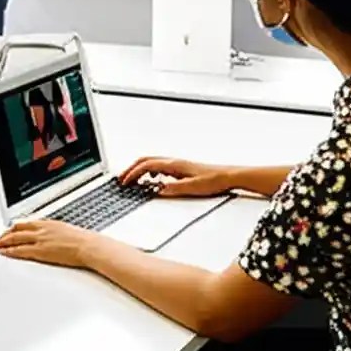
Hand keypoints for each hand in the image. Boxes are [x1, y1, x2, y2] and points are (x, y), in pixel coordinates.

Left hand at [0, 219, 114, 268]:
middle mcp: (42, 229)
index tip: (9, 230)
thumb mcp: (67, 231)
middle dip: (5, 234)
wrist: (88, 246)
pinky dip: (9, 251)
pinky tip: (3, 252)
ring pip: (15, 238)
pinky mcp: (40, 251)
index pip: (26, 223)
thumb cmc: (83, 241)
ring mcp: (40, 239)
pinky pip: (20, 250)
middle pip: (17, 229)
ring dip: (3, 241)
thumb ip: (56, 233)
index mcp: (48, 223)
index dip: (14, 227)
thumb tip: (54, 237)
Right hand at [118, 157, 233, 197]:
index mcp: (173, 165)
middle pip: (145, 160)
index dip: (133, 173)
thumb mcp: (192, 188)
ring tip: (133, 179)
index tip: (124, 182)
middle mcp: (174, 162)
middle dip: (131, 169)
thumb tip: (156, 191)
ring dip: (139, 169)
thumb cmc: (213, 180)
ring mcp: (177, 164)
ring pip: (152, 162)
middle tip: (122, 179)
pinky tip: (153, 179)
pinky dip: (150, 170)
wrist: (228, 176)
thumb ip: (173, 189)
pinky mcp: (182, 168)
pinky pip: (160, 166)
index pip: (146, 165)